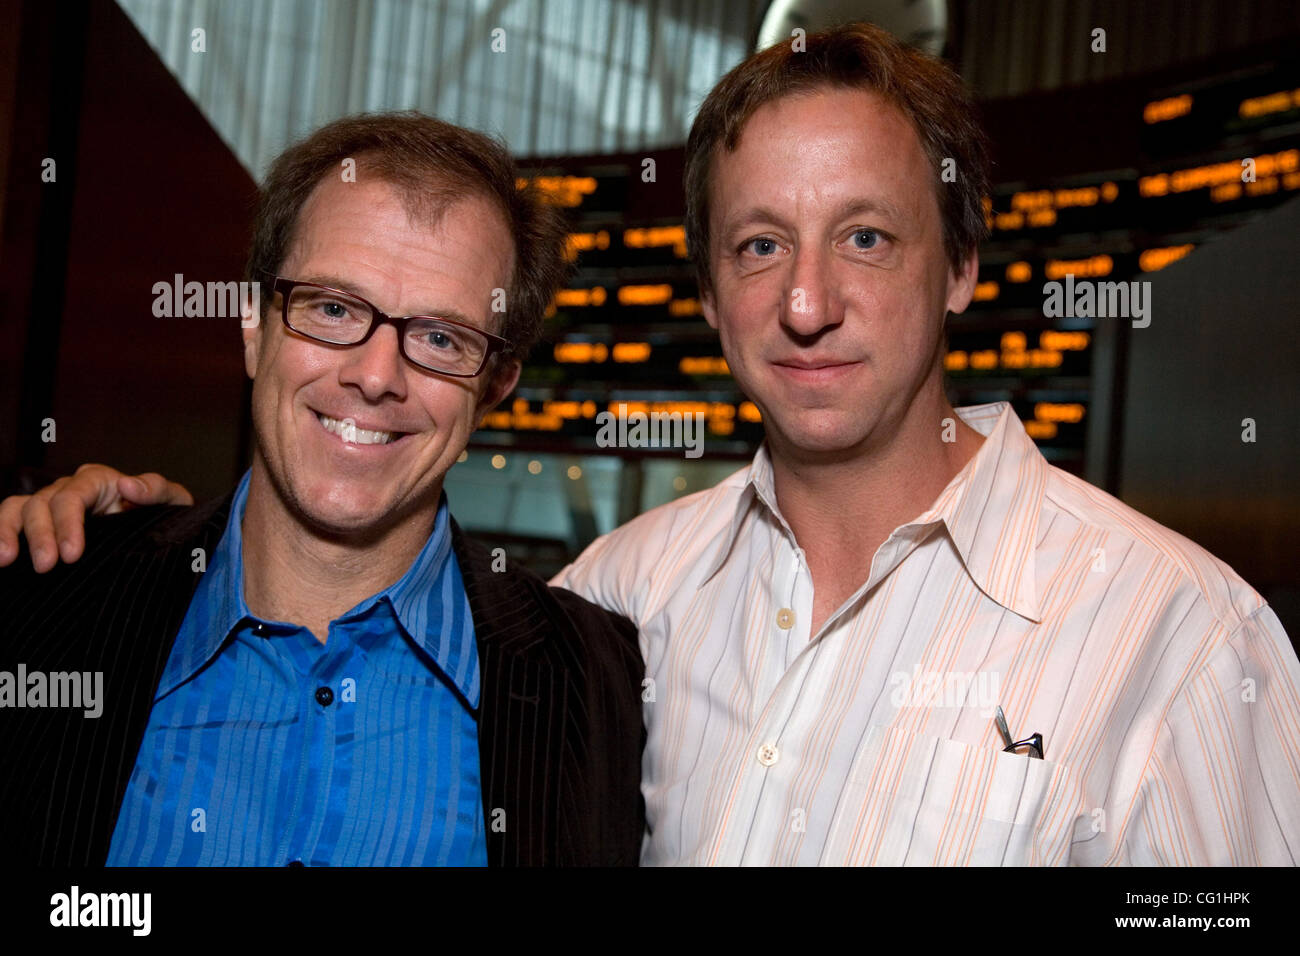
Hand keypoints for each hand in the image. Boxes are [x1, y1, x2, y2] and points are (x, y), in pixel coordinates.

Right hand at [0, 464, 193, 571]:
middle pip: (42, 504)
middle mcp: (68, 490)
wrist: (158, 534)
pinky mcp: (38, 526)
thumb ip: (156, 490)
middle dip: (41, 535)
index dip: (68, 522)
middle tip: (46, 566)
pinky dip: (1, 536)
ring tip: (5, 559)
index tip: (71, 554)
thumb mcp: (172, 501)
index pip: (73, 495)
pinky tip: (0, 558)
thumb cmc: (163, 516)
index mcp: (98, 481)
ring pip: (17, 509)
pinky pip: (10, 523)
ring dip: (7, 532)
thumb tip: (128, 485)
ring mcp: (50, 507)